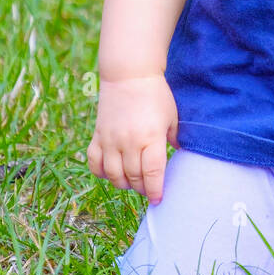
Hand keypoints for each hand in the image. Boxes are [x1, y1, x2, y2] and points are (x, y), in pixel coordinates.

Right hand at [87, 74, 179, 204]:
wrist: (129, 75)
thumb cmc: (156, 95)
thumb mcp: (171, 116)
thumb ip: (174, 138)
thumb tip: (178, 154)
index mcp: (150, 137)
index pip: (152, 173)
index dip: (155, 190)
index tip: (158, 199)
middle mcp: (129, 142)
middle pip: (133, 177)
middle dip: (142, 188)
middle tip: (148, 189)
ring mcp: (110, 140)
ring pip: (113, 175)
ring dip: (123, 184)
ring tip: (132, 182)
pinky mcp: (97, 135)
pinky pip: (94, 163)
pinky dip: (101, 173)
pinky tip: (111, 172)